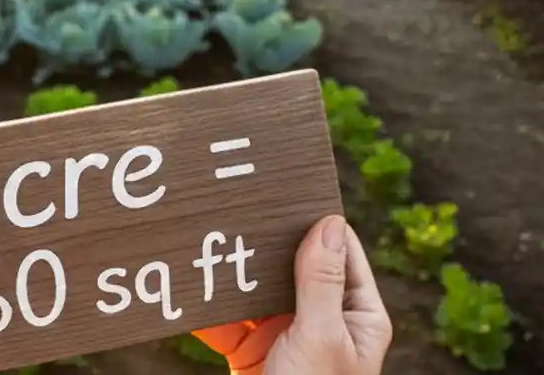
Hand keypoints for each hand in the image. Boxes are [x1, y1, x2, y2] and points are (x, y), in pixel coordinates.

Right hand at [193, 215, 391, 374]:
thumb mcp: (320, 338)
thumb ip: (319, 281)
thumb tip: (328, 222)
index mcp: (356, 315)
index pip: (339, 251)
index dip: (313, 221)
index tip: (282, 190)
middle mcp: (322, 320)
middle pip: (290, 265)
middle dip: (259, 243)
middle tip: (232, 210)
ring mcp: (285, 335)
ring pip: (253, 289)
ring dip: (228, 273)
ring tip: (202, 243)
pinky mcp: (251, 352)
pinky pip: (225, 321)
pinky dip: (205, 308)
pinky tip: (187, 290)